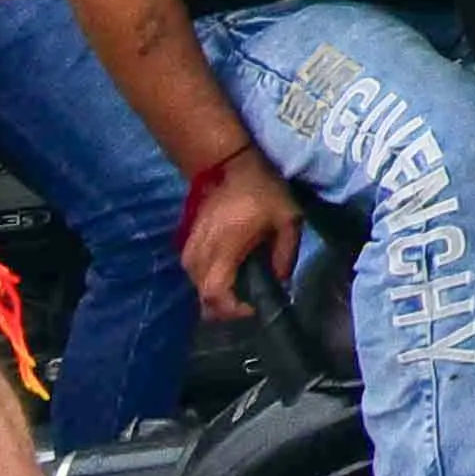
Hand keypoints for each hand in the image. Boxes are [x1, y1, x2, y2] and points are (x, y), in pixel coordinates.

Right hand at [179, 143, 303, 317]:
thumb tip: (281, 281)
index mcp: (225, 248)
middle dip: (227, 308)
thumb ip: (286, 253)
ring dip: (218, 296)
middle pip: (204, 298)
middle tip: (251, 302)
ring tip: (243, 290)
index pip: (216, 294)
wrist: (229, 166)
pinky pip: (195, 275)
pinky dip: (210, 282)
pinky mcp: (187, 245)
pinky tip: (231, 274)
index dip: (233, 309)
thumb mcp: (288, 219)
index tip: (254, 308)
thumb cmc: (262, 191)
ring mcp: (189, 250)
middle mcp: (201, 254)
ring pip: (197, 288)